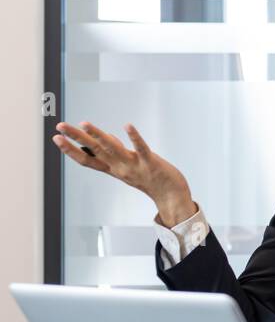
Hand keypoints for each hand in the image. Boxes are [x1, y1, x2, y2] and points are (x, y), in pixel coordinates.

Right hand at [52, 121, 196, 225]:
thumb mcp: (128, 168)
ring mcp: (134, 166)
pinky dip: (134, 137)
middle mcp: (120, 168)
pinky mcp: (151, 162)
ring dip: (98, 135)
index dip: (70, 150)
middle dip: (76, 138)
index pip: (87, 160)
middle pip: (94, 151)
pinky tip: (127, 125)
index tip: (56, 138)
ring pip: (113, 148)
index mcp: (113, 170)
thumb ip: (116, 154)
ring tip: (84, 123)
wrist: (171, 197)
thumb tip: (105, 137)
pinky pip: (141, 148)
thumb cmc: (151, 180)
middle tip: (60, 126)